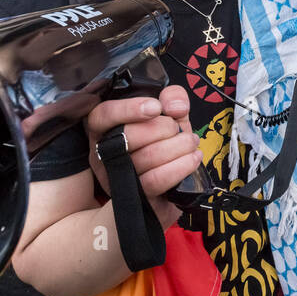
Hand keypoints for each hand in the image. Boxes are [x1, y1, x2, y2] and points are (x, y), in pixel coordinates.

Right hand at [84, 85, 202, 231]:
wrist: (173, 182)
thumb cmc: (164, 142)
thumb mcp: (168, 115)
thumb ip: (172, 99)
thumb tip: (175, 106)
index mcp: (105, 129)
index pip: (103, 115)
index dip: (128, 109)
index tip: (156, 107)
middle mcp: (104, 154)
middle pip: (128, 136)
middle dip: (163, 128)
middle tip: (178, 128)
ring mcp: (116, 178)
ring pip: (145, 158)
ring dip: (178, 146)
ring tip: (191, 142)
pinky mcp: (135, 197)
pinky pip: (155, 180)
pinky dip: (181, 166)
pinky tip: (193, 158)